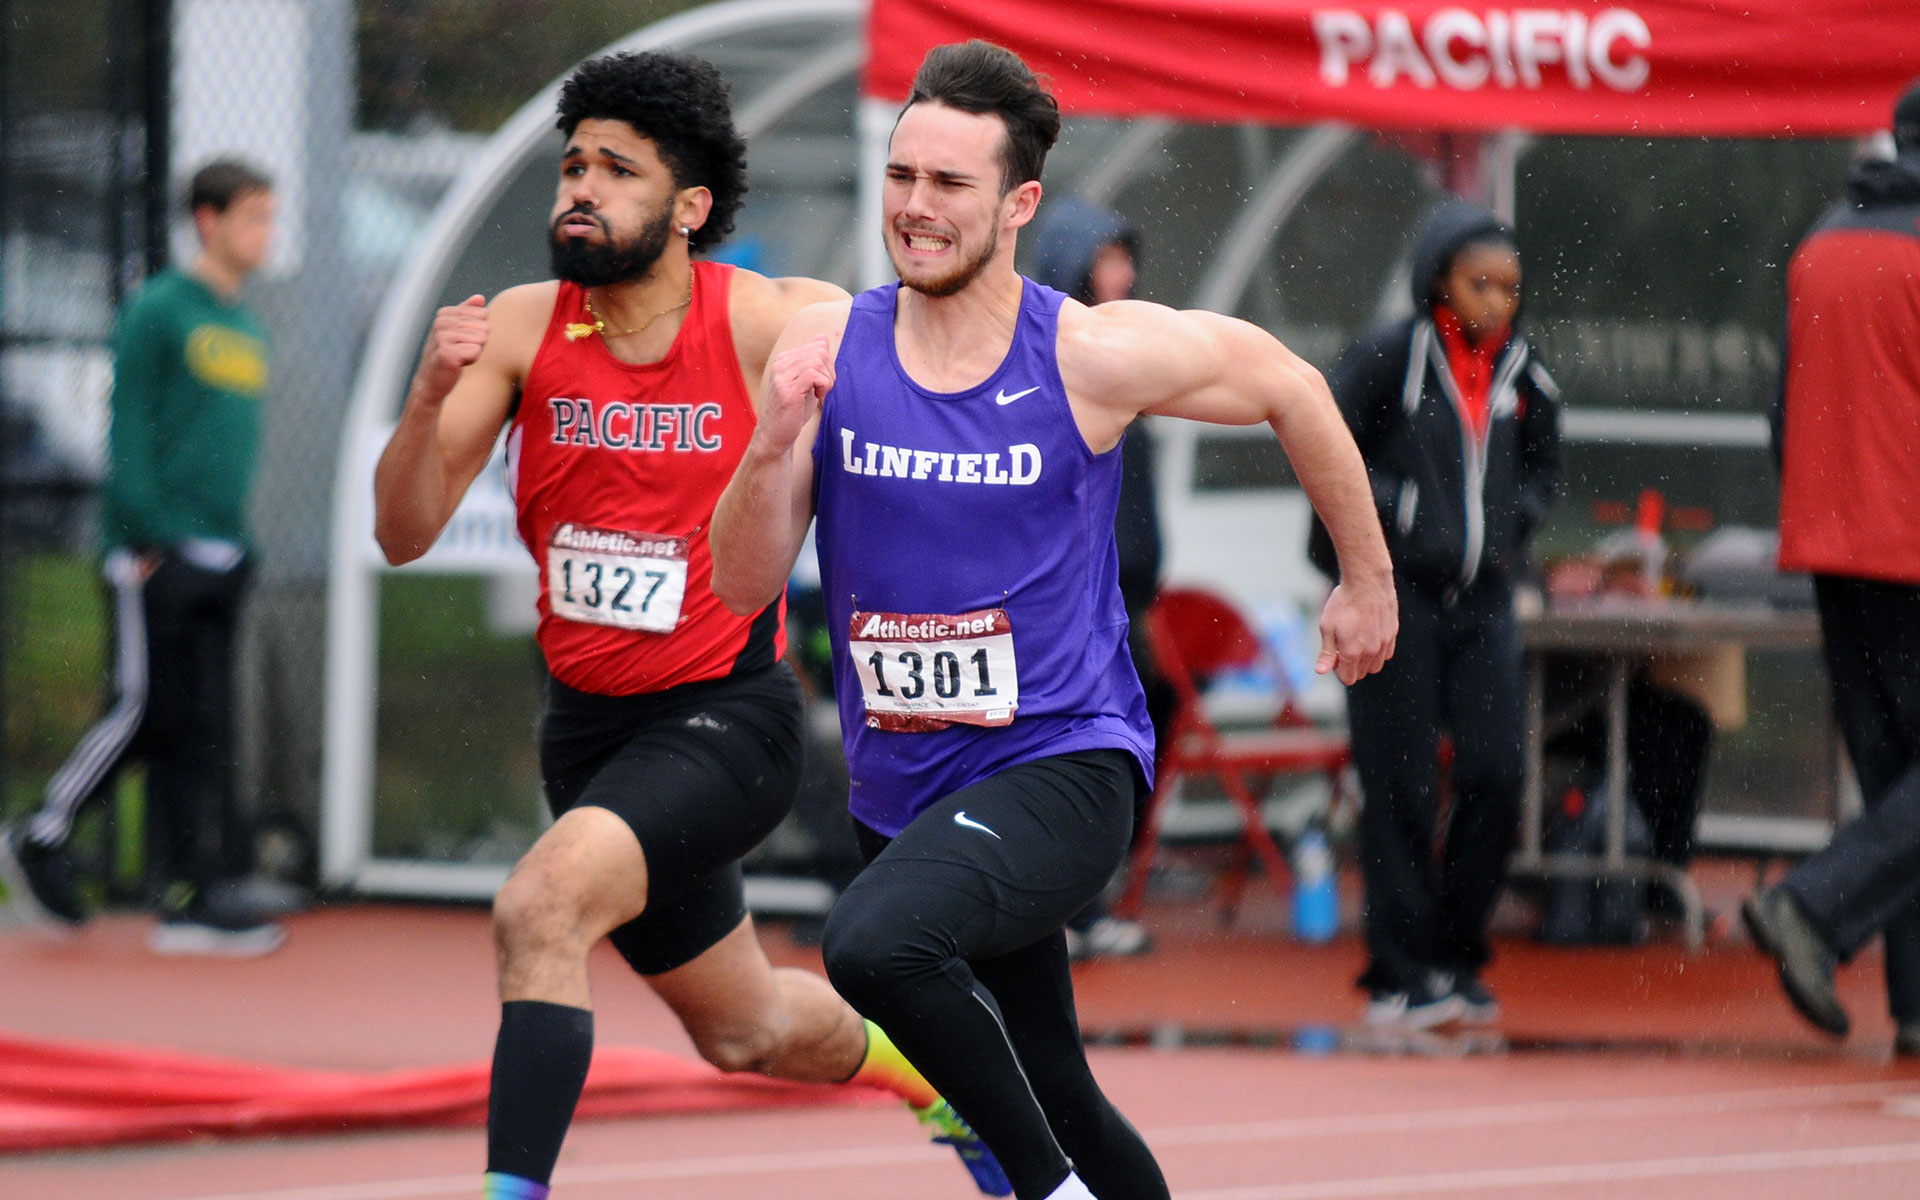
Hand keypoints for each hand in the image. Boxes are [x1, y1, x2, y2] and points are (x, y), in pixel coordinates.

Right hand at [413, 295, 487, 403]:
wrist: (431, 382)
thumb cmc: (447, 355)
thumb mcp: (456, 331)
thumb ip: (468, 313)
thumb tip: (480, 298)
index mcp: (445, 313)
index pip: (483, 314)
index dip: (478, 331)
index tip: (462, 341)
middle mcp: (441, 322)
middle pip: (484, 327)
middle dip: (478, 343)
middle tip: (460, 351)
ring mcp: (442, 337)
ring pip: (481, 340)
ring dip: (474, 352)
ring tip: (458, 357)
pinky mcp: (446, 353)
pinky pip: (476, 352)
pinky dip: (471, 361)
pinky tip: (457, 364)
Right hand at [759, 334, 832, 450]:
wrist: (775, 435)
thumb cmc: (792, 411)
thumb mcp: (806, 382)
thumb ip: (814, 361)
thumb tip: (822, 337)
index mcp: (784, 359)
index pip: (817, 346)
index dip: (828, 365)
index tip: (822, 382)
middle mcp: (781, 364)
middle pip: (820, 351)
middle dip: (830, 371)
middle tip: (823, 388)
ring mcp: (782, 376)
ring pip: (818, 361)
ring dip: (827, 379)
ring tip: (820, 393)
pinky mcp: (787, 390)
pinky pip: (815, 374)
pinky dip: (824, 385)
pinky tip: (818, 396)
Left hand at [1315, 576, 1396, 684]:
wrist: (1367, 582)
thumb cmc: (1343, 603)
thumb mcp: (1327, 627)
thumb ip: (1326, 652)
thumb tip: (1321, 672)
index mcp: (1352, 652)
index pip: (1348, 678)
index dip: (1338, 670)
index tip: (1334, 654)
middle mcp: (1371, 651)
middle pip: (1361, 674)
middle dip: (1350, 666)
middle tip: (1342, 645)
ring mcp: (1384, 643)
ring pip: (1375, 666)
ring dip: (1364, 660)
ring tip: (1356, 640)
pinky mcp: (1392, 633)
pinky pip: (1386, 654)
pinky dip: (1377, 652)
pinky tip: (1368, 635)